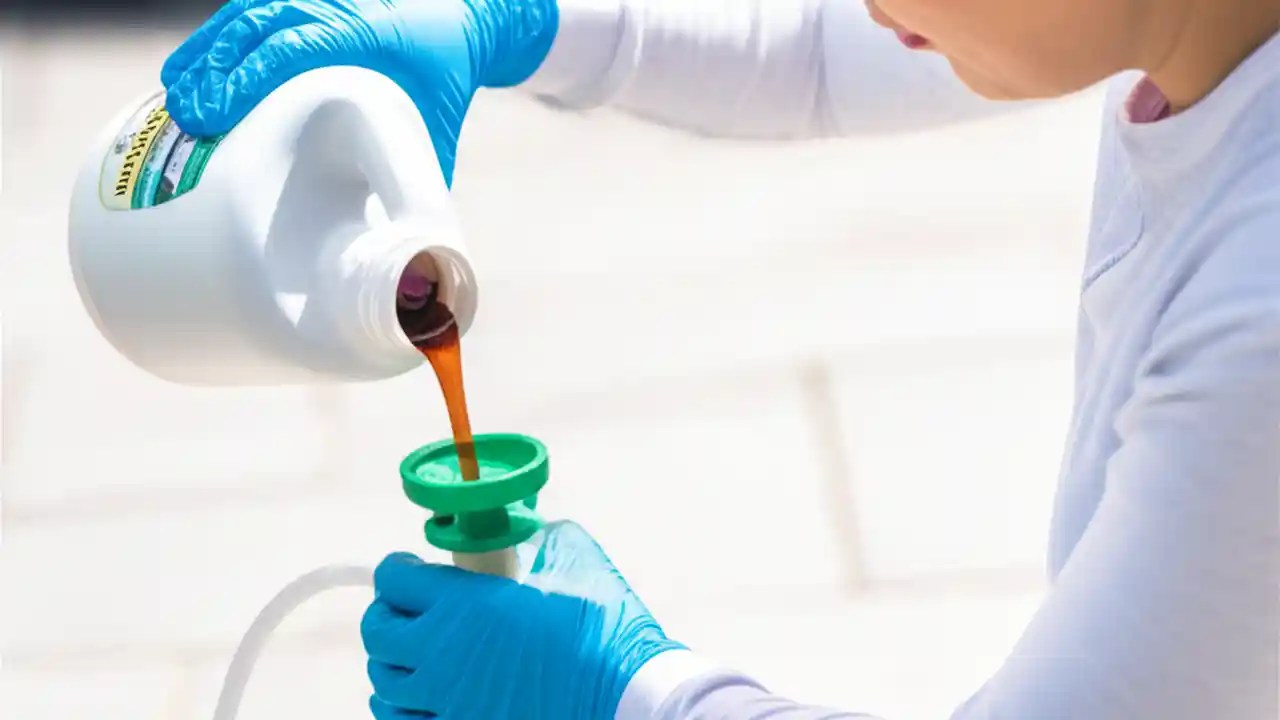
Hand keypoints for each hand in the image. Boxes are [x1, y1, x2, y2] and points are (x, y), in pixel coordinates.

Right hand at [159, 0, 558, 185]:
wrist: (461, 31)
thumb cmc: (445, 91)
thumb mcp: (436, 137)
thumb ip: (417, 192)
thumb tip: (403, 266)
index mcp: (370, 35)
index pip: (296, 44)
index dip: (247, 77)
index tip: (211, 118)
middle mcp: (337, 10)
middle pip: (258, 28)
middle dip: (212, 72)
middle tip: (185, 122)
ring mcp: (316, 4)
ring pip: (246, 19)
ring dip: (203, 56)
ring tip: (174, 100)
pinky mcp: (300, 8)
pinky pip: (249, 18)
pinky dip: (214, 43)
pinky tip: (186, 73)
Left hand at [361, 521, 684, 718]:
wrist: (624, 696)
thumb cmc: (603, 629)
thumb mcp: (571, 558)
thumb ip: (534, 538)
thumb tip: (522, 530)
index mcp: (464, 603)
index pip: (394, 578)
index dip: (399, 568)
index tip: (409, 568)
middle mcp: (443, 654)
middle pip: (376, 631)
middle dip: (385, 613)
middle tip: (403, 608)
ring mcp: (447, 701)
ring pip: (383, 682)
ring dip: (391, 661)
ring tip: (409, 654)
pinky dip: (398, 707)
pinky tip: (412, 699)